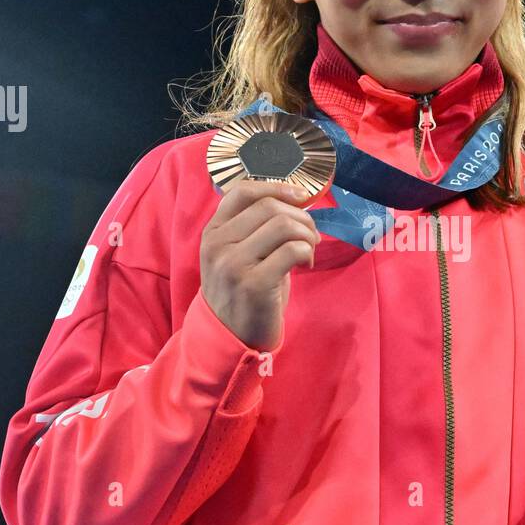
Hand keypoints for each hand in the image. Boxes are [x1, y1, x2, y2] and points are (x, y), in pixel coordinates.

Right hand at [200, 178, 320, 351]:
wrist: (232, 338)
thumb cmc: (244, 292)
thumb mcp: (239, 253)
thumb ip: (255, 226)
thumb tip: (296, 199)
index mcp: (213, 232)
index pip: (243, 191)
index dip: (277, 187)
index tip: (301, 197)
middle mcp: (218, 244)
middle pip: (270, 207)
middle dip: (301, 217)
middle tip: (311, 236)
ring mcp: (233, 264)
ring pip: (283, 225)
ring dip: (307, 235)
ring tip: (309, 250)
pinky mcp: (253, 284)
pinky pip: (292, 250)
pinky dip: (307, 252)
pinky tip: (306, 264)